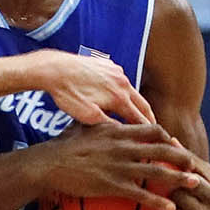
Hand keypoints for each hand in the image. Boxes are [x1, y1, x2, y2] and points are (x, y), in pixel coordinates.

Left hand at [1, 49, 155, 125]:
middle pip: (143, 105)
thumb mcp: (87, 117)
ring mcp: (116, 71)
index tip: (152, 144)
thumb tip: (124, 135)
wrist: (54, 69)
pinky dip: (124, 92)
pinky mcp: (108, 65)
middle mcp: (123, 83)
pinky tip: (119, 99)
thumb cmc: (68, 95)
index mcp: (120, 98)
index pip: (141, 119)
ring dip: (136, 105)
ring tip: (137, 118)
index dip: (147, 134)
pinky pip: (121, 81)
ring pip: (132, 92)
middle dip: (148, 119)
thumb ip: (109, 126)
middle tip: (154, 133)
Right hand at [39, 122, 198, 209]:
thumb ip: (102, 121)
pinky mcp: (112, 185)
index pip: (153, 130)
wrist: (48, 164)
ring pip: (158, 171)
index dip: (169, 138)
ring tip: (194, 185)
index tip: (176, 147)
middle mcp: (123, 146)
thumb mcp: (85, 125)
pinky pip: (141, 194)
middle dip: (183, 157)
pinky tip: (169, 207)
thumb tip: (109, 116)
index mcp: (119, 131)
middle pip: (163, 149)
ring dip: (179, 178)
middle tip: (195, 166)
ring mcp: (119, 166)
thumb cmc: (64, 145)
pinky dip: (158, 201)